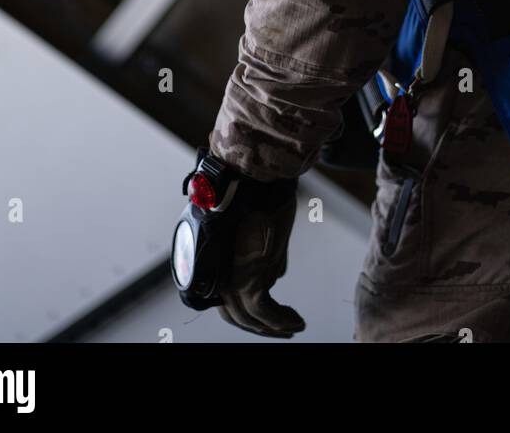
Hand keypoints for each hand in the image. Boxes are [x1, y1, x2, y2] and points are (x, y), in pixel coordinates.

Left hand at [217, 191, 305, 338]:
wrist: (253, 179)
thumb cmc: (254, 196)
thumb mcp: (256, 233)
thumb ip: (262, 256)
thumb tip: (276, 275)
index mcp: (213, 265)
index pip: (227, 302)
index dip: (247, 316)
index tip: (266, 321)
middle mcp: (216, 276)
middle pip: (237, 316)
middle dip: (260, 327)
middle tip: (281, 331)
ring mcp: (230, 279)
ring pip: (251, 318)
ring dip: (274, 328)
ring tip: (292, 328)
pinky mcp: (248, 279)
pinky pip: (265, 312)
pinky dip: (282, 321)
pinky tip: (296, 322)